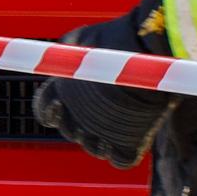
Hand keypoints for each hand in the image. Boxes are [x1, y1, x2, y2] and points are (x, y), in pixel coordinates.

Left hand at [32, 1, 168, 168]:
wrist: (152, 45)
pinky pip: (119, 159)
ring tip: (124, 117)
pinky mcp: (126, 144)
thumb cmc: (122, 36)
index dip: (54, 110)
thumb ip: (72, 57)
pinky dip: (125, 151)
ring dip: (104, 136)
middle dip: (83, 122)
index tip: (64, 105)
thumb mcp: (84, 40)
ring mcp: (98, 133)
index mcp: (59, 90)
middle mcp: (73, 115)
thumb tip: (69, 60)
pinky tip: (134, 137)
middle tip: (106, 106)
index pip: (44, 109)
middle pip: (71, 130)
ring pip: (94, 146)